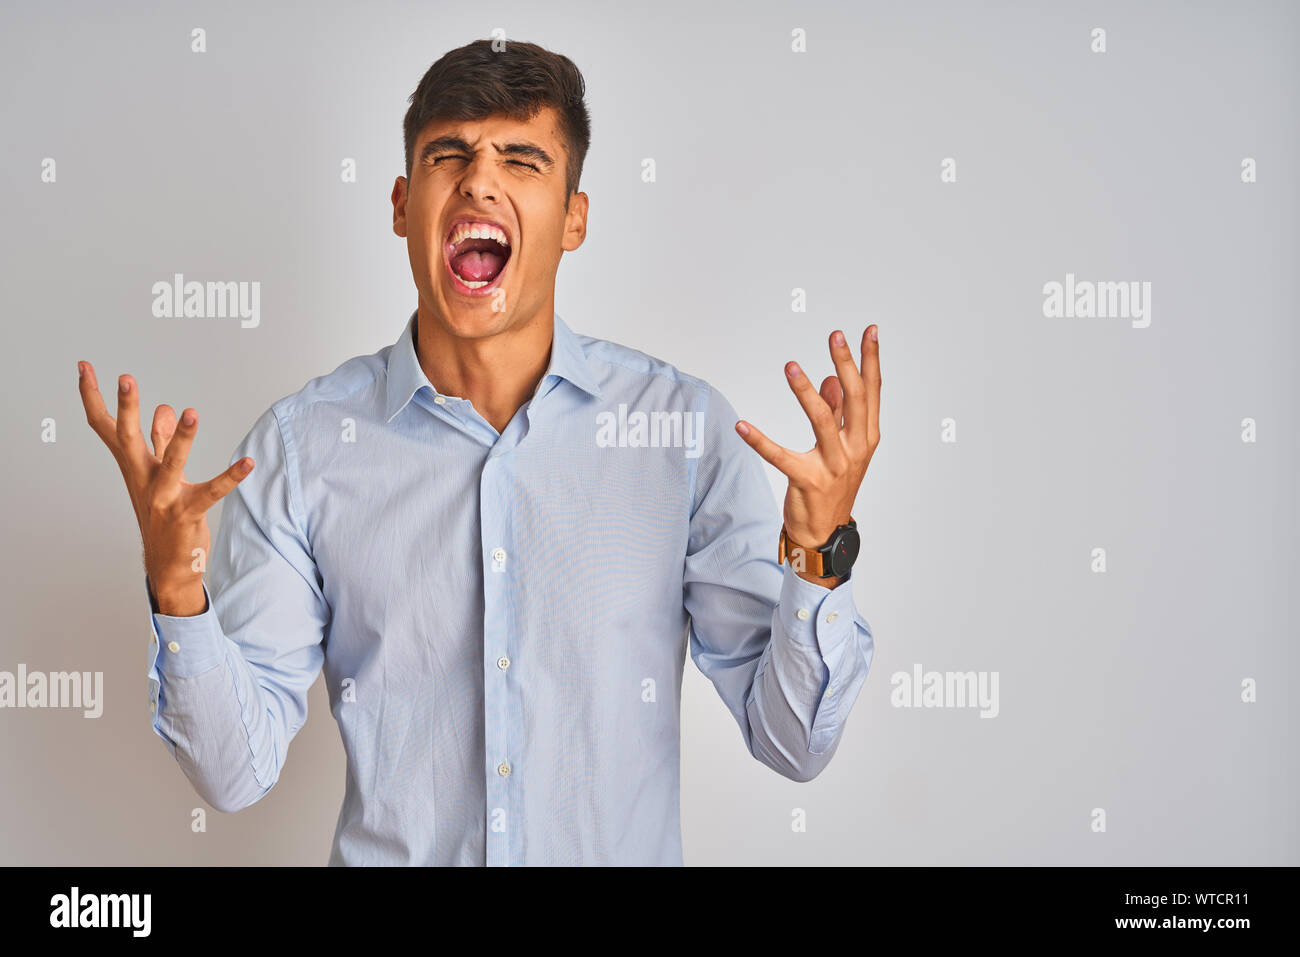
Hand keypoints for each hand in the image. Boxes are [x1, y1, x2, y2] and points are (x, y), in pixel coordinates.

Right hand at [78, 361, 253, 615]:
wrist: (168, 566)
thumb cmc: (163, 517)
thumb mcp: (158, 476)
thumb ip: (160, 442)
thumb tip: (163, 407)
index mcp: (134, 466)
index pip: (106, 428)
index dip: (94, 398)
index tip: (85, 367)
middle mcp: (143, 479)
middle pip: (128, 439)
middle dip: (126, 408)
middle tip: (125, 378)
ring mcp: (163, 498)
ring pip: (170, 463)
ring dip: (180, 437)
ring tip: (191, 412)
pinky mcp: (187, 514)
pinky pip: (211, 492)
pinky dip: (230, 477)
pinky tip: (247, 463)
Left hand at [734, 326, 881, 582]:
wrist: (824, 533)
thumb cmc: (833, 487)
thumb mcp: (842, 447)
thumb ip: (838, 413)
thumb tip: (834, 378)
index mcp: (866, 438)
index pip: (871, 393)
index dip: (871, 361)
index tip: (870, 332)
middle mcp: (855, 450)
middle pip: (854, 400)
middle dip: (846, 364)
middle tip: (835, 336)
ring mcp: (833, 466)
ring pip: (821, 422)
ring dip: (805, 391)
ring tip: (791, 366)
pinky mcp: (807, 481)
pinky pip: (780, 457)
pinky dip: (760, 440)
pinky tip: (743, 425)